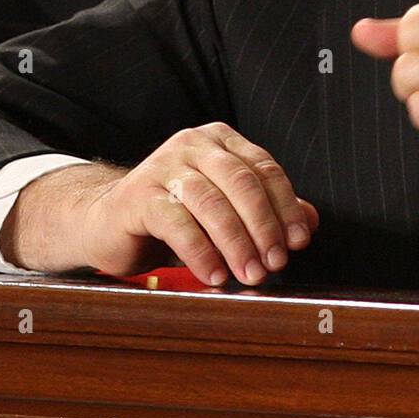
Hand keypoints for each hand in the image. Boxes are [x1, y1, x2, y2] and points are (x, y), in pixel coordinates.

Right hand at [15, 123, 318, 286]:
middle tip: (275, 264)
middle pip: (242, 182)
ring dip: (236, 243)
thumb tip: (311, 222)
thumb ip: (268, 212)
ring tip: (250, 275)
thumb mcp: (226, 212)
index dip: (287, 206)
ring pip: (212, 203)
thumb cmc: (177, 217)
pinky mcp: (138, 195)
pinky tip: (215, 276)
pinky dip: (201, 253)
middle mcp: (193, 144)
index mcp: (220, 140)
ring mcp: (163, 165)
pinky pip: (178, 223)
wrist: (107, 223)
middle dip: (264, 226)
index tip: (298, 242)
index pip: (265, 168)